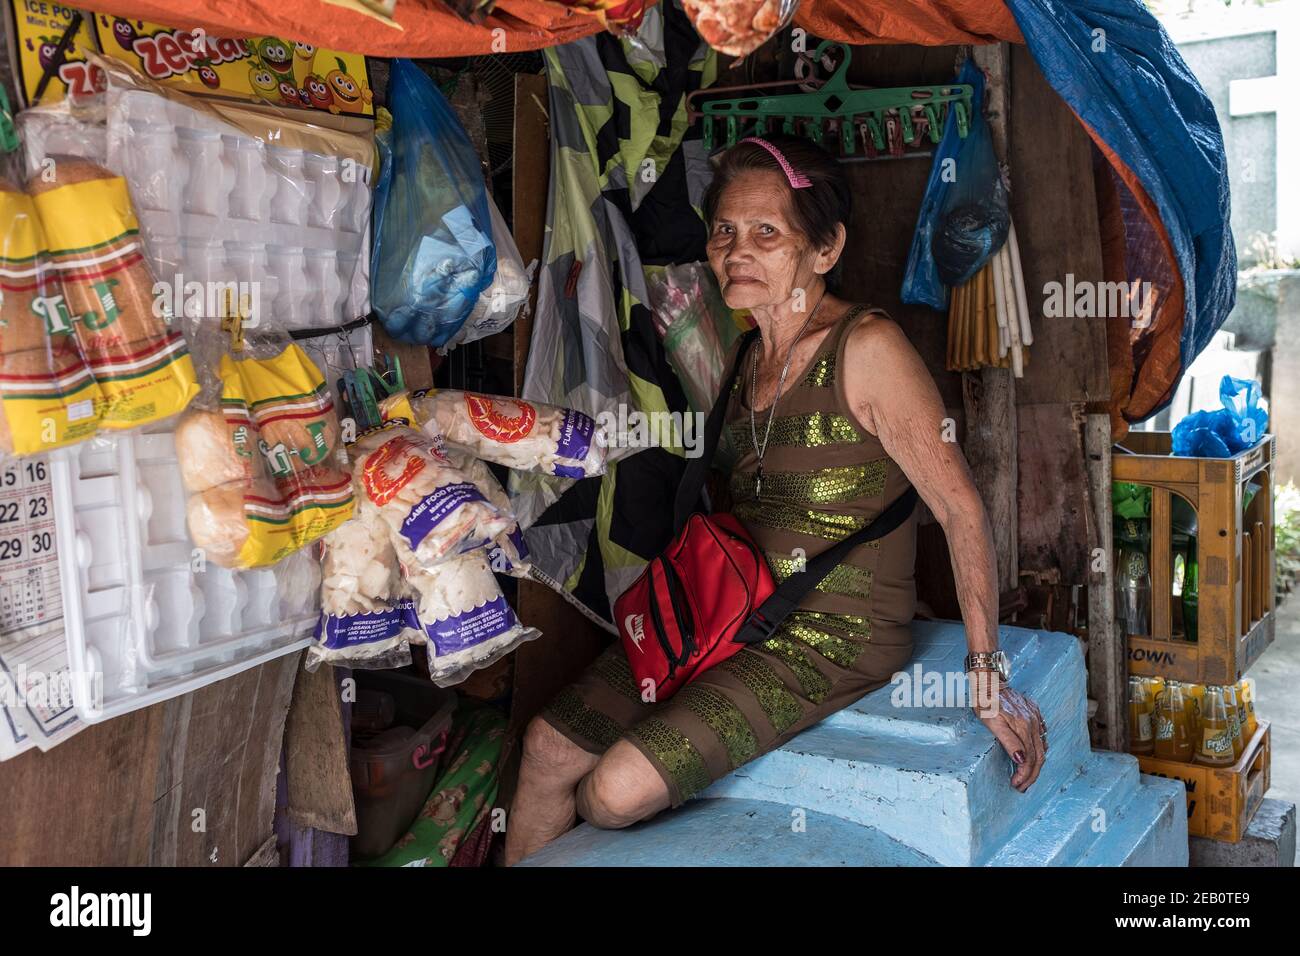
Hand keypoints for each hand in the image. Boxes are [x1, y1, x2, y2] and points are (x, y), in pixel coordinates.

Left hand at [969, 671, 1047, 792]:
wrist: (988, 680)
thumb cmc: (985, 702)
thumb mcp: (991, 723)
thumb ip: (1008, 741)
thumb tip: (1022, 761)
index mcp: (1023, 727)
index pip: (1030, 759)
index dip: (1024, 775)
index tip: (1015, 785)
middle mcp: (1033, 723)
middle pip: (1039, 757)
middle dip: (1031, 776)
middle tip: (1021, 787)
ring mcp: (1035, 717)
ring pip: (1042, 748)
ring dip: (1036, 766)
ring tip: (1026, 777)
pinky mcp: (1034, 712)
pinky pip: (1042, 735)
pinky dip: (1039, 750)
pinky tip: (1032, 757)